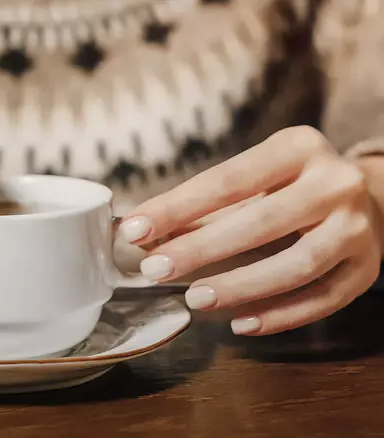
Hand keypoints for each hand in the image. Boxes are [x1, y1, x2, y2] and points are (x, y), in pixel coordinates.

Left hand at [119, 126, 381, 334]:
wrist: (367, 199)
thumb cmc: (289, 188)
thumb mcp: (253, 181)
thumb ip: (201, 208)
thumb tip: (139, 234)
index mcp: (298, 148)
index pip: (227, 180)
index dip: (177, 207)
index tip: (134, 230)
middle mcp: (335, 183)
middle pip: (261, 221)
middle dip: (201, 249)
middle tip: (156, 269)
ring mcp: (357, 227)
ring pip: (296, 265)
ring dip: (240, 286)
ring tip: (195, 299)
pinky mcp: (365, 268)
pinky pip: (321, 299)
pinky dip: (278, 315)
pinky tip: (240, 323)